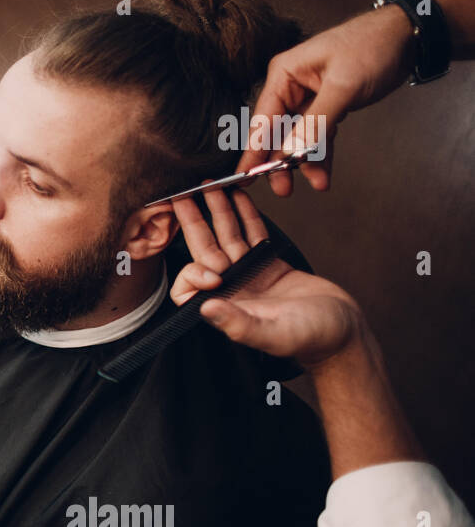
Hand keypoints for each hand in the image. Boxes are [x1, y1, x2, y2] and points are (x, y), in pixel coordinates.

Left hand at [170, 188, 363, 369]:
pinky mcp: (268, 264)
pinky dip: (245, 215)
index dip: (192, 276)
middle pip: (204, 251)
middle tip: (183, 194)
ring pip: (227, 236)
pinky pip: (251, 233)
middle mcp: (231, 288)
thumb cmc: (312, 340)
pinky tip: (238, 196)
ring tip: (210, 185)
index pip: (189, 289)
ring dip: (218, 211)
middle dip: (193, 222)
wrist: (343, 333)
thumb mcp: (274, 334)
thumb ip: (239, 324)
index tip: (213, 275)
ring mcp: (249, 274)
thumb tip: (206, 309)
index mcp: (225, 307)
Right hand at [238, 5, 414, 194]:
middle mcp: (290, 87)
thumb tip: (290, 152)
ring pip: (299, 138)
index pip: (262, 119)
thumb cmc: (372, 47)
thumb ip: (315, 122)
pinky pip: (318, 136)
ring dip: (306, 162)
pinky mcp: (327, 106)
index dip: (254, 151)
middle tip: (283, 189)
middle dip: (281, 161)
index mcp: (284, 75)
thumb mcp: (343, 86)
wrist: (408, 35)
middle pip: (277, 132)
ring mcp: (308, 98)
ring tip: (317, 183)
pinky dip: (322, 154)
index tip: (244, 178)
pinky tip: (324, 173)